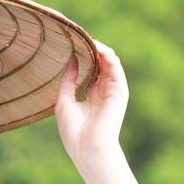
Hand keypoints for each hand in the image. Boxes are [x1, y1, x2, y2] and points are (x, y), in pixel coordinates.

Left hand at [54, 39, 127, 166]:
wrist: (87, 148)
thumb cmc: (74, 130)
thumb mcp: (64, 100)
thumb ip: (68, 79)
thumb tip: (72, 58)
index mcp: (91, 93)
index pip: (90, 68)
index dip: (82, 55)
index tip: (70, 43)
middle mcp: (103, 90)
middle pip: (99, 62)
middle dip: (90, 48)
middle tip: (77, 35)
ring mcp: (112, 90)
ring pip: (109, 62)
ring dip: (99, 48)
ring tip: (87, 38)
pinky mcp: (119, 91)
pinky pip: (116, 67)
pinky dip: (107, 55)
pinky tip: (97, 47)